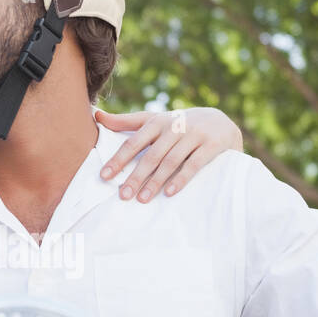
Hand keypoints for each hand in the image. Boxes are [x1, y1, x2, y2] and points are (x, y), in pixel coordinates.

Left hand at [95, 106, 241, 201]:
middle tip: (123, 195)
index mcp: (157, 121)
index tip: (104, 176)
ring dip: (156, 181)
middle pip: (151, 155)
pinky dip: (181, 179)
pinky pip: (194, 164)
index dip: (119, 159)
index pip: (134, 141)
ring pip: (171, 161)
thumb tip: (97, 116)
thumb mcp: (155, 120)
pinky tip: (170, 193)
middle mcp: (174, 126)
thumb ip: (127, 121)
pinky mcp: (211, 144)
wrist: (220, 122)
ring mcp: (194, 135)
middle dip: (136, 176)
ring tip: (142, 199)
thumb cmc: (179, 125)